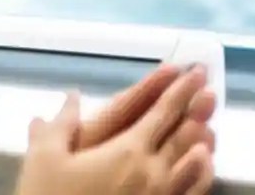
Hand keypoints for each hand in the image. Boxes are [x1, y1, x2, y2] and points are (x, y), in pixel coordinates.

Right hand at [14, 67, 215, 194]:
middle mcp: (153, 171)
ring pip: (195, 163)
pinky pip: (195, 193)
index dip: (179, 88)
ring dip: (205, 139)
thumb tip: (71, 96)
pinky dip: (204, 173)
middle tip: (210, 89)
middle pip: (185, 133)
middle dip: (198, 107)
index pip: (162, 111)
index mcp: (128, 150)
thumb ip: (60, 126)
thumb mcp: (44, 160)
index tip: (194, 71)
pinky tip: (205, 164)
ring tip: (210, 124)